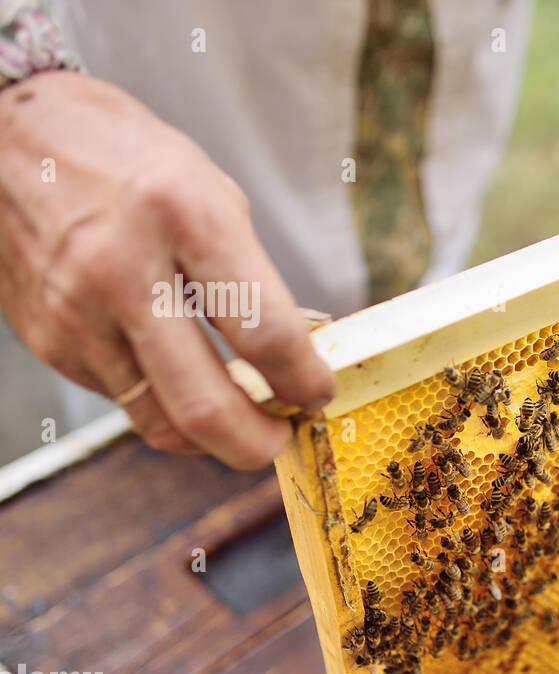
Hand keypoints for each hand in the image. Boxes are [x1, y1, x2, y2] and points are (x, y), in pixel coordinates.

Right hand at [0, 71, 334, 469]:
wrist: (9, 137)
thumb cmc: (127, 160)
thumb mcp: (210, 192)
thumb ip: (253, 277)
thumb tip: (296, 352)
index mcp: (183, 216)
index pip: (263, 332)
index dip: (304, 380)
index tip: (318, 392)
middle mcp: (123, 269)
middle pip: (205, 404)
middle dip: (259, 443)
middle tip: (283, 439)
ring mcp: (77, 312)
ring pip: (160, 421)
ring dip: (213, 439)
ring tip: (244, 424)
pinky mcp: (49, 339)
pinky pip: (123, 399)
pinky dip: (164, 404)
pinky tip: (183, 382)